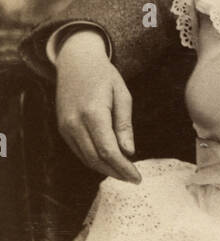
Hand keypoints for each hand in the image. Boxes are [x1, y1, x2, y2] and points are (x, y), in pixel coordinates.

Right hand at [56, 29, 140, 181]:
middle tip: (133, 179)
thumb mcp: (122, 95)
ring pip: (85, 158)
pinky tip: (108, 163)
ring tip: (124, 174)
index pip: (109, 150)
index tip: (137, 177)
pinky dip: (93, 160)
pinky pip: (79, 151)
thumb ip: (124, 125)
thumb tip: (129, 152)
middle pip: (96, 159)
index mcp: (93, 113)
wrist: (76, 61)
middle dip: (116, 173)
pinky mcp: (62, 128)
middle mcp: (75, 123)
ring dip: (105, 170)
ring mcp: (65, 126)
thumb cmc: (104, 75)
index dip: (123, 168)